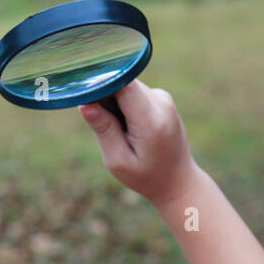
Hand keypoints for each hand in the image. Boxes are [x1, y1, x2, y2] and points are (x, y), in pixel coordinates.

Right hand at [79, 80, 195, 207]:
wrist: (178, 180)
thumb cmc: (145, 176)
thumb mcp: (118, 160)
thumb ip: (103, 130)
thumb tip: (85, 104)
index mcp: (151, 121)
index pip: (123, 85)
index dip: (101, 85)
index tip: (86, 98)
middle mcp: (161, 103)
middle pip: (123, 83)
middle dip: (106, 98)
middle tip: (103, 125)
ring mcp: (163, 97)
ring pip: (127, 86)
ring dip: (115, 103)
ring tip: (120, 131)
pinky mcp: (161, 97)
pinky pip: (134, 92)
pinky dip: (124, 106)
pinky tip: (129, 128)